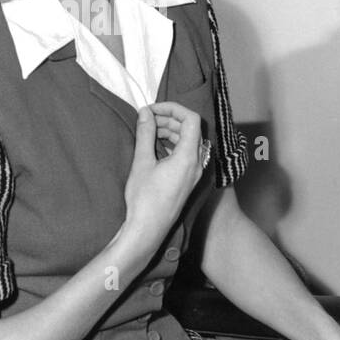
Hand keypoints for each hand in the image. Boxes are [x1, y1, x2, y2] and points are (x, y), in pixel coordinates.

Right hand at [121, 103, 204, 249]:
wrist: (148, 230)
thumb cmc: (144, 199)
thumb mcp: (142, 162)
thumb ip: (145, 134)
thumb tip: (145, 113)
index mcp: (189, 157)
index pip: (191, 120)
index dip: (173, 109)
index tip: (152, 110)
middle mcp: (197, 164)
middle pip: (191, 130)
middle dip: (170, 119)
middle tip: (147, 119)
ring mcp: (194, 173)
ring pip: (189, 142)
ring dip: (171, 131)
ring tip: (149, 131)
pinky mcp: (188, 181)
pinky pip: (186, 154)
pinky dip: (173, 145)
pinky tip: (156, 147)